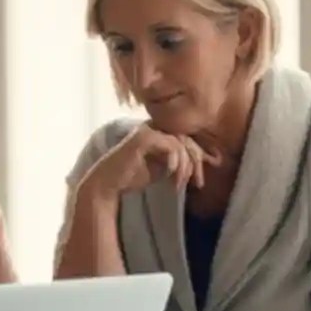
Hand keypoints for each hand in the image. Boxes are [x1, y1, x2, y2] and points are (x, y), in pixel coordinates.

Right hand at [85, 124, 222, 197]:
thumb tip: (203, 159)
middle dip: (195, 163)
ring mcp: (148, 130)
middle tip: (196, 183)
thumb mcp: (163, 168)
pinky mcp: (143, 138)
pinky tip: (170, 172)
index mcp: (158, 131)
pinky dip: (175, 161)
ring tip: (178, 184)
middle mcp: (154, 126)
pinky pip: (170, 145)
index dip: (197, 159)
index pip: (187, 140)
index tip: (199, 181)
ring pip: (180, 143)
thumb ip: (179, 161)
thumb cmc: (132, 177)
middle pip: (187, 140)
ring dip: (184, 167)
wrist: (108, 184)